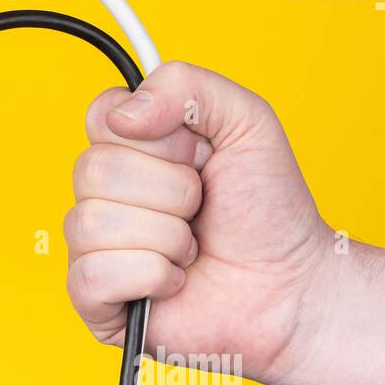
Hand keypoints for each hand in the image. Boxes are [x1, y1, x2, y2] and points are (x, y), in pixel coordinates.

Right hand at [65, 61, 330, 381]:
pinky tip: (174, 281)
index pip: (100, 117)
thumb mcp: (247, 122)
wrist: (291, 287)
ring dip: (167, 238)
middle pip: (95, 170)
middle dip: (172, 192)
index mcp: (130, 147)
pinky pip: (94, 275)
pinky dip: (150, 277)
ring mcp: (94, 246)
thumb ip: (186, 85)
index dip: (156, 137)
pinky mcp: (95, 299)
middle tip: (201, 208)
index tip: (196, 153)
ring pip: (94, 223)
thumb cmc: (267, 210)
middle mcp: (104, 193)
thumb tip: (124, 113)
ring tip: (192, 248)